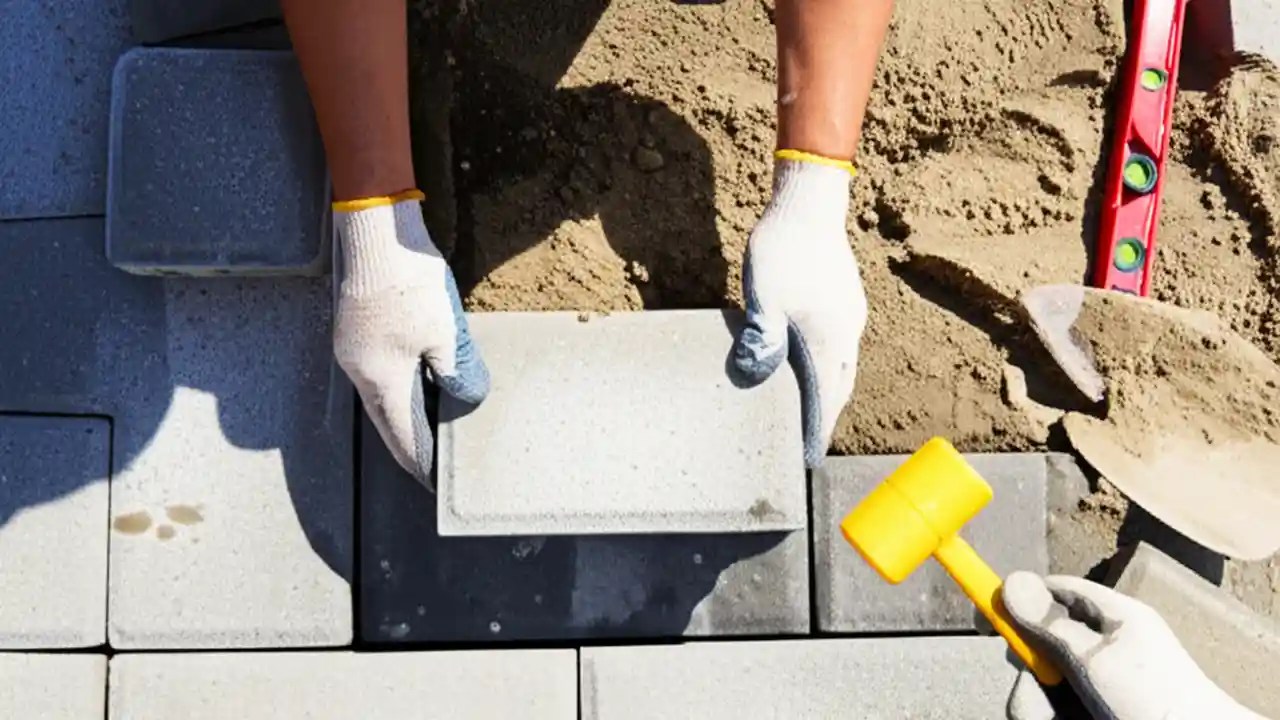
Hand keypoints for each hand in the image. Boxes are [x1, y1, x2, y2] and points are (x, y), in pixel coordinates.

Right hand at [331, 192, 488, 486]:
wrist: (374, 227)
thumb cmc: (409, 283)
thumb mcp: (445, 332)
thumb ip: (457, 373)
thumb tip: (466, 399)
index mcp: (379, 380)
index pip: (401, 437)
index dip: (419, 462)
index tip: (434, 483)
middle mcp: (360, 369)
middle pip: (389, 419)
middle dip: (413, 441)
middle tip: (436, 462)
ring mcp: (355, 347)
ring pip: (385, 392)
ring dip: (408, 411)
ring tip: (434, 426)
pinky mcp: (359, 325)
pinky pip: (382, 369)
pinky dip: (403, 384)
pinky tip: (422, 380)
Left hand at [732, 154, 867, 467]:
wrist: (809, 202)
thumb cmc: (783, 250)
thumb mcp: (763, 297)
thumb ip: (761, 337)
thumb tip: (753, 373)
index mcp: (830, 339)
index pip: (828, 398)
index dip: (819, 428)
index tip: (810, 456)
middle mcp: (847, 331)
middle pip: (840, 385)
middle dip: (827, 414)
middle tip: (811, 438)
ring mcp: (850, 313)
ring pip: (843, 363)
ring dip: (830, 387)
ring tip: (812, 406)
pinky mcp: (845, 297)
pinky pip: (841, 343)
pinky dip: (829, 362)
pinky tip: (812, 360)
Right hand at [1002, 571, 1265, 719]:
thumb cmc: (1161, 704)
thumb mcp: (1099, 659)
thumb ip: (1051, 624)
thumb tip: (1011, 582)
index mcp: (1111, 619)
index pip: (1053, 592)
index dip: (1015, 600)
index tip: (984, 619)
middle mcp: (1098, 649)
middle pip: (1036, 645)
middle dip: (1029, 673)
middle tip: (1042, 692)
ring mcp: (1093, 685)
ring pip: (1035, 686)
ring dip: (1036, 706)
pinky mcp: (1085, 713)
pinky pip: (1047, 710)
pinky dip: (1047, 717)